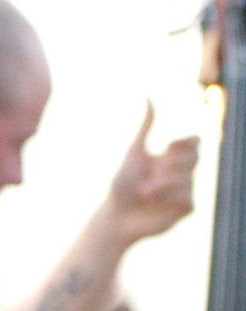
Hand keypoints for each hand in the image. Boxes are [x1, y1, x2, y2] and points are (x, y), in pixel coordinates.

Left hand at [105, 103, 198, 245]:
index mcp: (171, 157)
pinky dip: (169, 198)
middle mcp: (181, 173)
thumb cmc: (121, 183)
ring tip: (144, 192)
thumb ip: (145, 126)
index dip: (186, 143)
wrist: (115, 214)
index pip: (195, 142)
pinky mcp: (185, 209)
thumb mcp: (134, 151)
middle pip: (194, 158)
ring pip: (189, 180)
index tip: (167, 147)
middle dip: (170, 166)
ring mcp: (185, 191)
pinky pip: (188, 198)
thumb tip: (147, 96)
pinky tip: (153, 201)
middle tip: (148, 177)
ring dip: (164, 185)